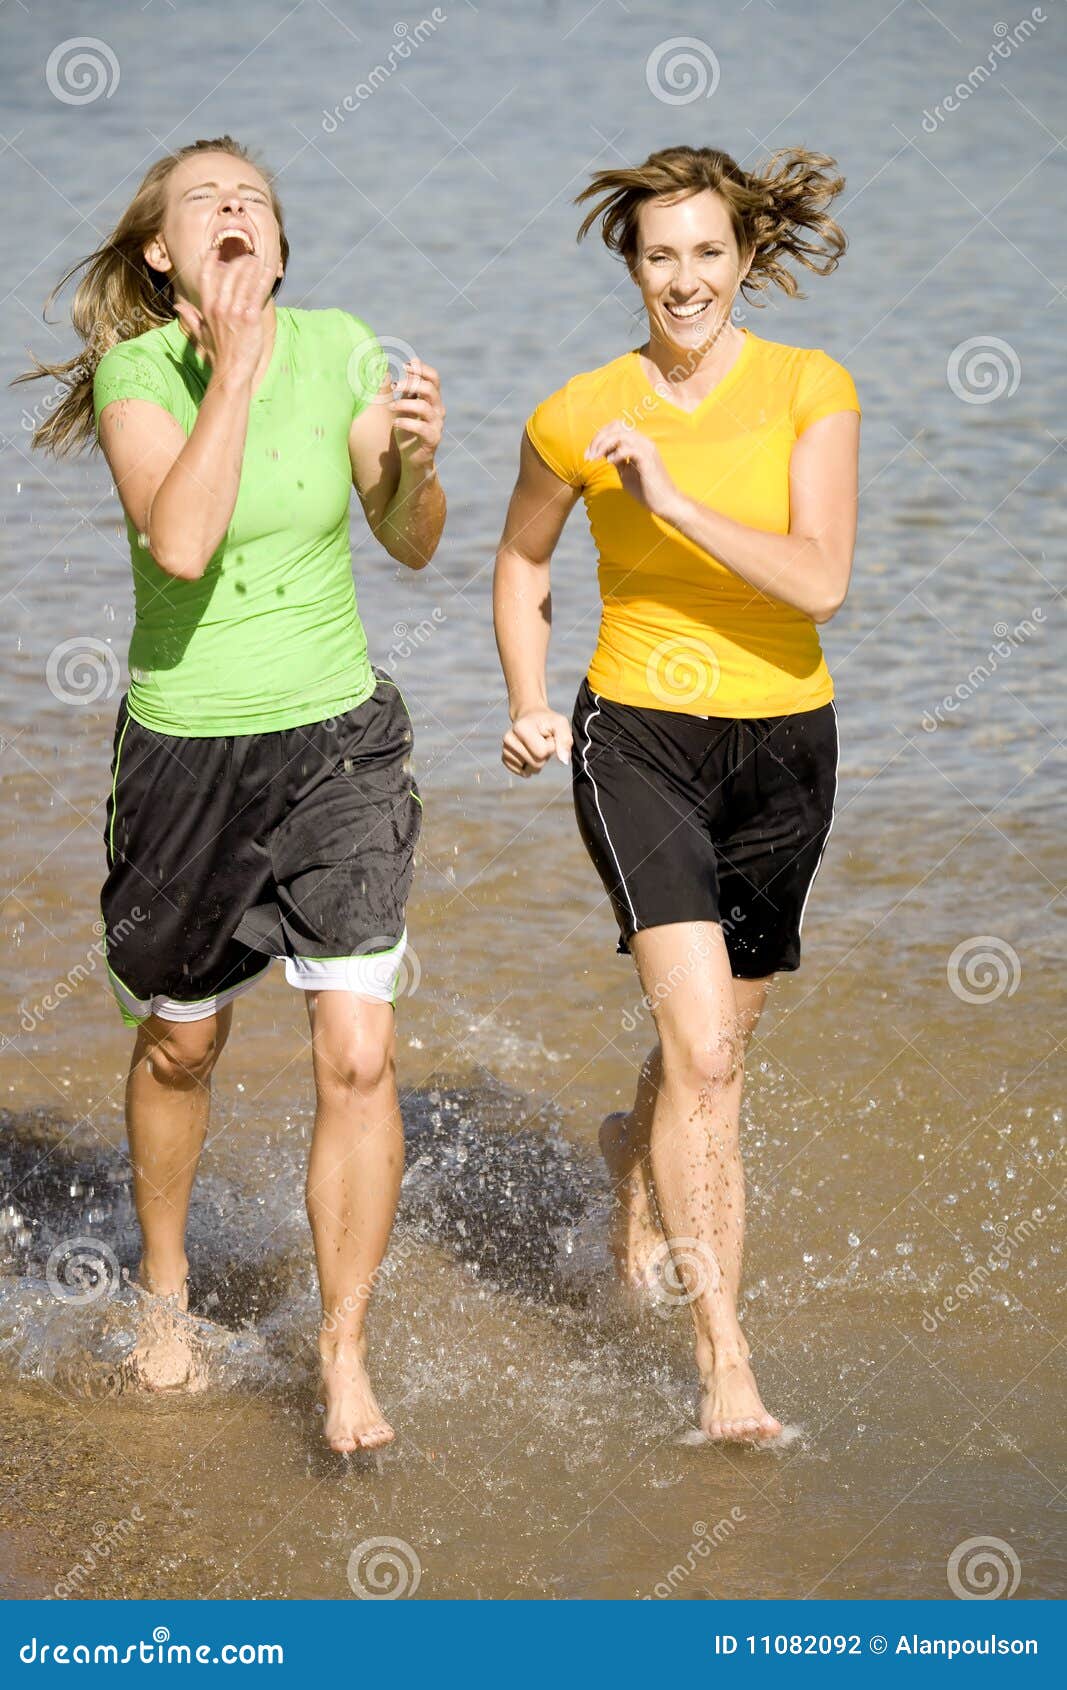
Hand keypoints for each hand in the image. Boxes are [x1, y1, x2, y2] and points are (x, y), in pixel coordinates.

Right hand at [173, 245, 269, 384]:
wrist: (231, 372)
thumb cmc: (218, 354)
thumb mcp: (201, 334)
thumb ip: (190, 318)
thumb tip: (177, 306)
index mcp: (207, 308)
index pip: (206, 277)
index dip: (210, 260)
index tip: (216, 249)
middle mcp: (219, 307)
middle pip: (228, 274)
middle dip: (238, 261)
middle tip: (247, 255)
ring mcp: (234, 312)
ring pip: (244, 280)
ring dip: (252, 267)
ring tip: (258, 259)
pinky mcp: (250, 319)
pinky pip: (257, 293)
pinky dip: (263, 280)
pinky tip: (268, 271)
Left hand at [390, 356, 443, 471]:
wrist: (414, 459)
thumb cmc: (409, 430)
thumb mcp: (406, 406)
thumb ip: (409, 388)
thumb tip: (411, 362)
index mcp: (433, 399)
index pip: (434, 378)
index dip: (421, 369)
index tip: (405, 366)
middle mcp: (438, 410)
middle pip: (430, 389)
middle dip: (411, 383)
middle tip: (394, 386)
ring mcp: (437, 425)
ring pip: (424, 407)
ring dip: (404, 404)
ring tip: (390, 407)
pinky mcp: (433, 439)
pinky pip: (421, 427)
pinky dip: (406, 423)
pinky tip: (395, 423)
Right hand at [502, 708, 572, 777]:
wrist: (531, 717)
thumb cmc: (548, 721)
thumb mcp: (560, 724)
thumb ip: (565, 740)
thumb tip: (564, 761)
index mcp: (521, 728)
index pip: (542, 752)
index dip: (551, 747)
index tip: (548, 736)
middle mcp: (509, 739)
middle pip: (536, 764)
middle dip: (544, 756)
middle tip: (542, 742)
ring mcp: (505, 749)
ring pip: (528, 770)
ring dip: (537, 761)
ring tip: (535, 746)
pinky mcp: (504, 758)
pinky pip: (520, 772)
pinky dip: (528, 766)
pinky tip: (529, 753)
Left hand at [585, 420, 680, 519]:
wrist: (665, 502)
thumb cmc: (647, 490)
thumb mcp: (626, 473)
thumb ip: (617, 461)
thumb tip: (604, 453)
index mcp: (638, 443)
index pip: (616, 428)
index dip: (599, 437)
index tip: (589, 454)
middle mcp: (643, 441)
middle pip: (616, 426)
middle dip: (598, 439)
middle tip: (588, 456)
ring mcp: (646, 448)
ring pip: (620, 435)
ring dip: (603, 445)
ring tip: (595, 459)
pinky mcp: (647, 459)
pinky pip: (628, 449)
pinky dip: (615, 454)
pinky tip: (610, 463)